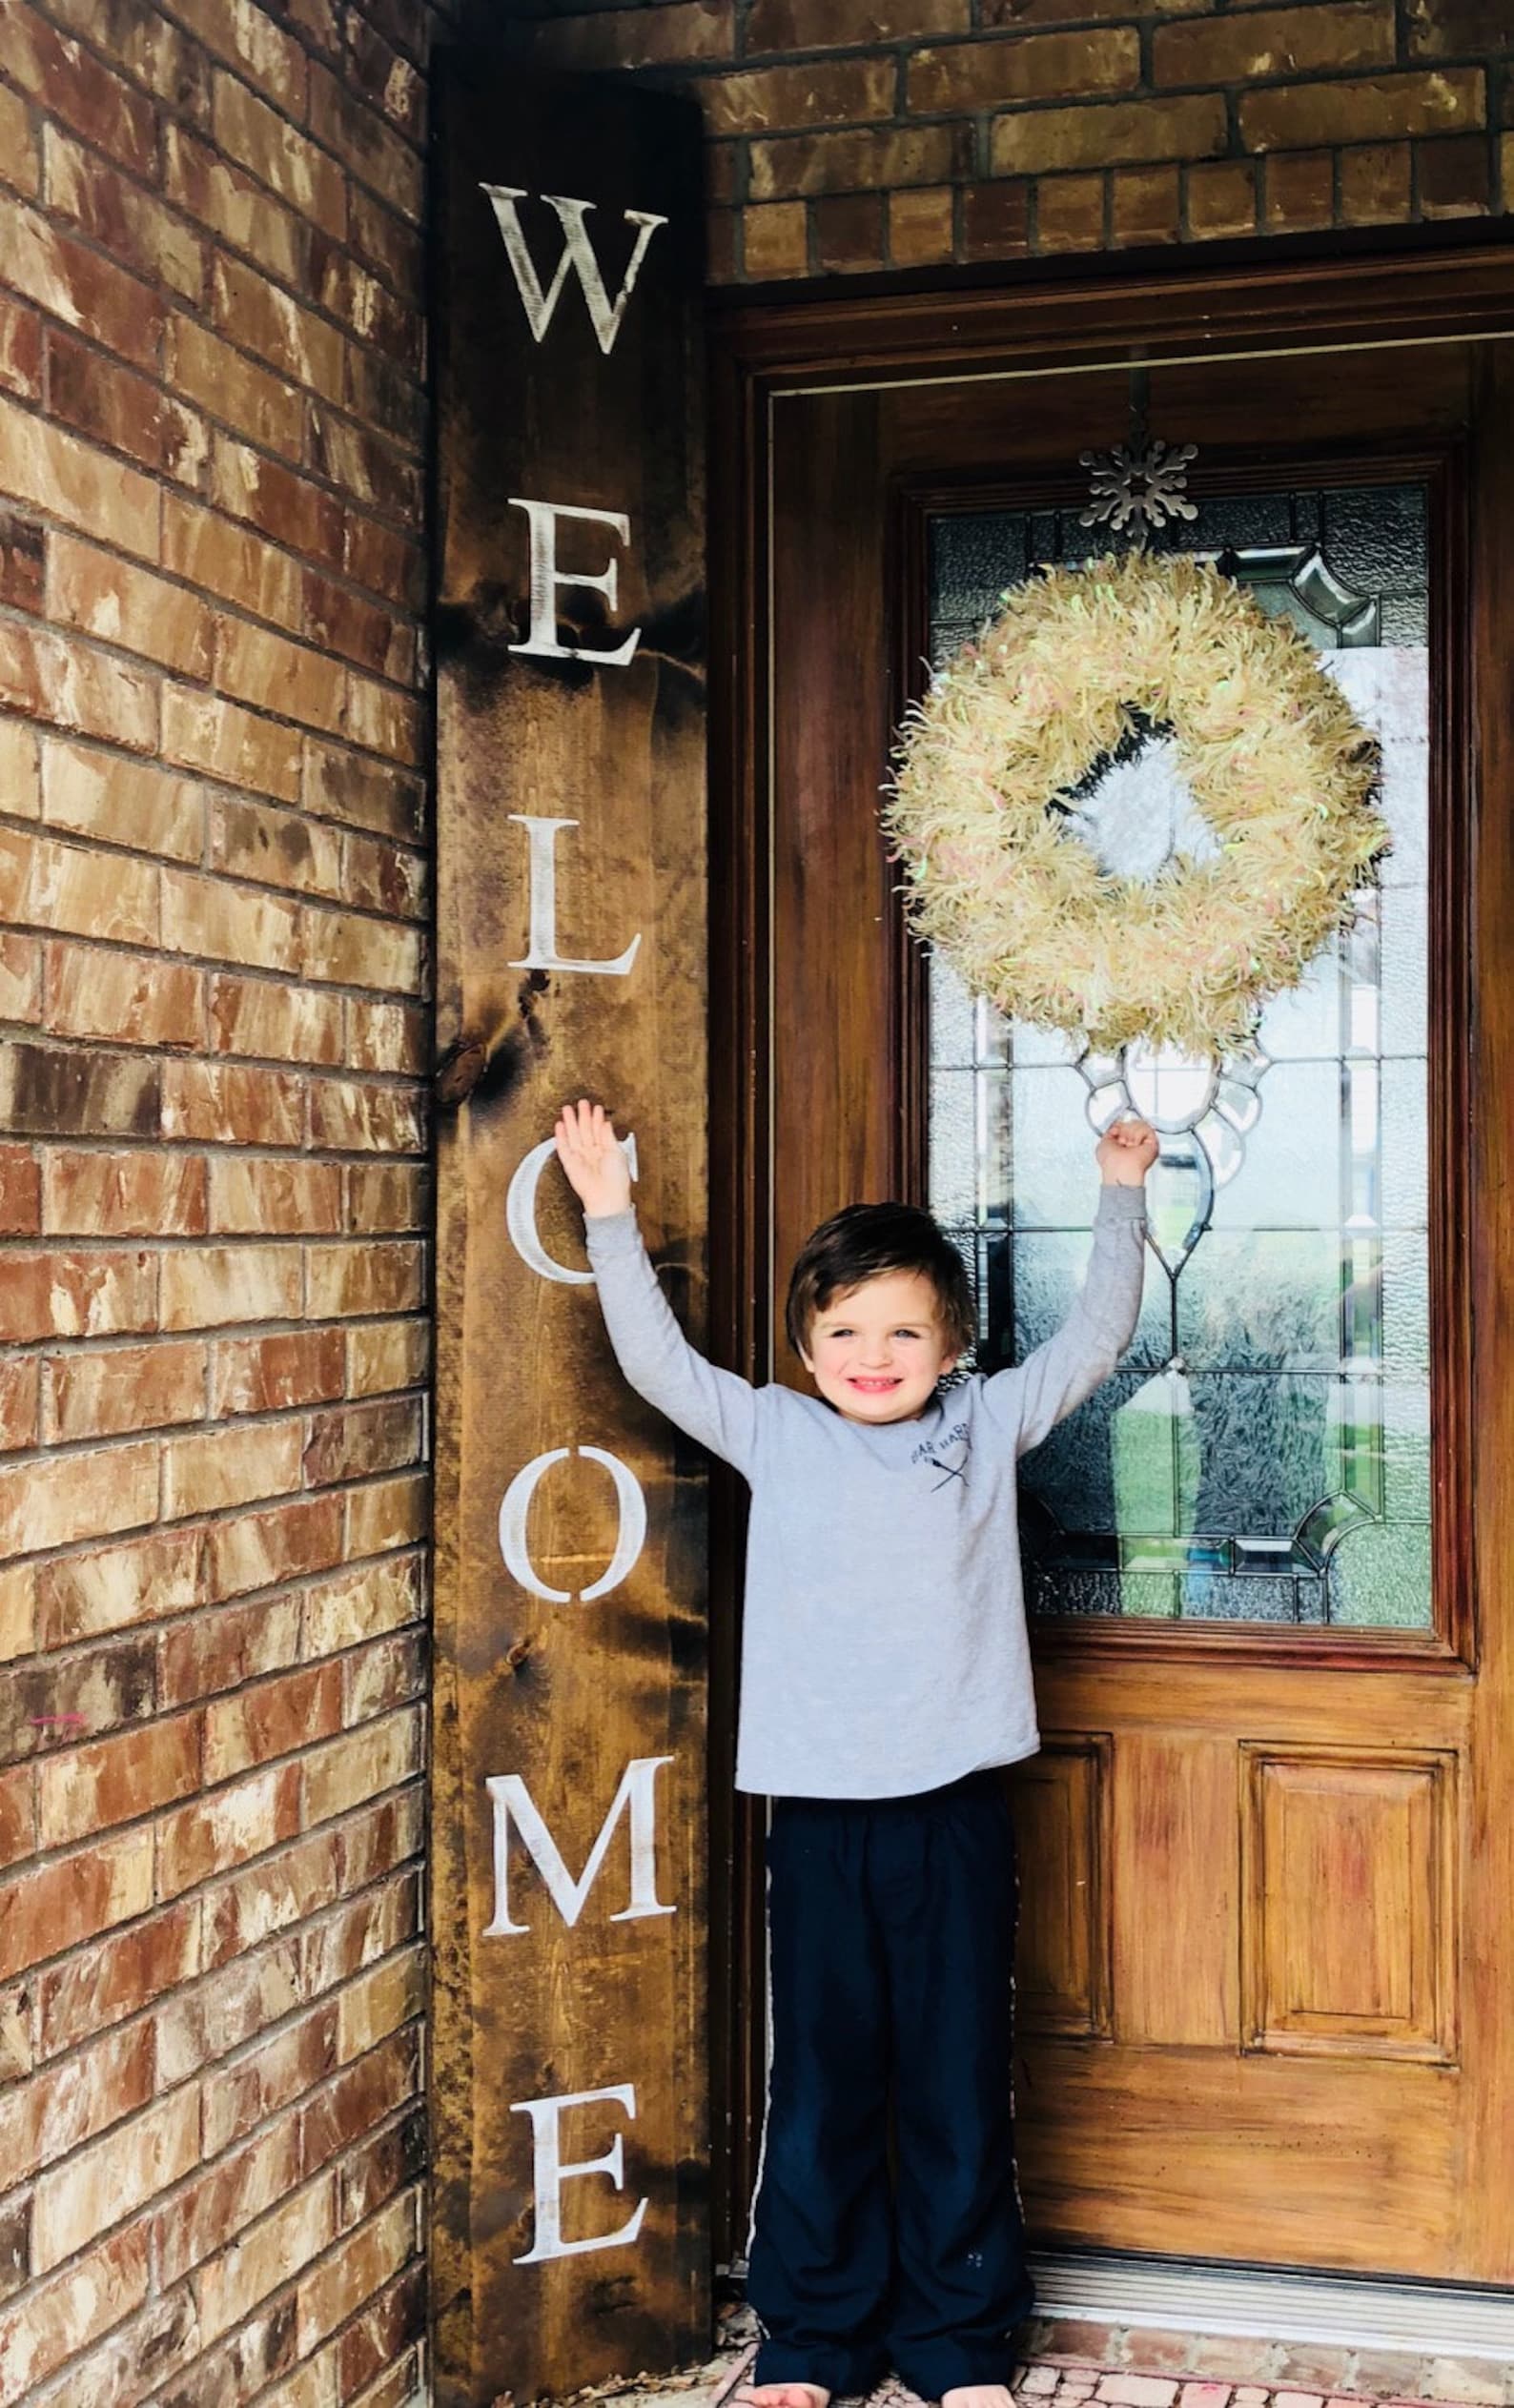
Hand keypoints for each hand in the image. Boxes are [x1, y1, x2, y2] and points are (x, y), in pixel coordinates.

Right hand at [554, 1098, 632, 1219]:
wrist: (607, 1196)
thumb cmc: (616, 1180)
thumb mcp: (617, 1153)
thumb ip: (609, 1137)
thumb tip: (606, 1123)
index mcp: (604, 1151)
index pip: (598, 1130)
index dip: (597, 1118)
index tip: (596, 1107)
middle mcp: (591, 1153)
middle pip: (585, 1130)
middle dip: (583, 1115)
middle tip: (582, 1102)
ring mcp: (580, 1157)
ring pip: (573, 1135)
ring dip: (571, 1122)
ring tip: (568, 1109)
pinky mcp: (570, 1164)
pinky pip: (563, 1147)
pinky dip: (561, 1136)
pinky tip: (560, 1125)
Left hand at [1096, 1113, 1157, 1185]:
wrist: (1119, 1168)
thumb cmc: (1110, 1162)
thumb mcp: (1103, 1142)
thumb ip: (1110, 1132)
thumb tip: (1117, 1124)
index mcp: (1124, 1144)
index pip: (1126, 1124)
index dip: (1120, 1126)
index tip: (1115, 1133)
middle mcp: (1135, 1143)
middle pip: (1131, 1121)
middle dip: (1124, 1130)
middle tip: (1122, 1142)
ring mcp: (1144, 1142)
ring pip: (1139, 1123)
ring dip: (1130, 1133)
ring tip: (1129, 1144)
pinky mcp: (1153, 1142)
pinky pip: (1146, 1127)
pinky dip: (1137, 1134)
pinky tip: (1135, 1144)